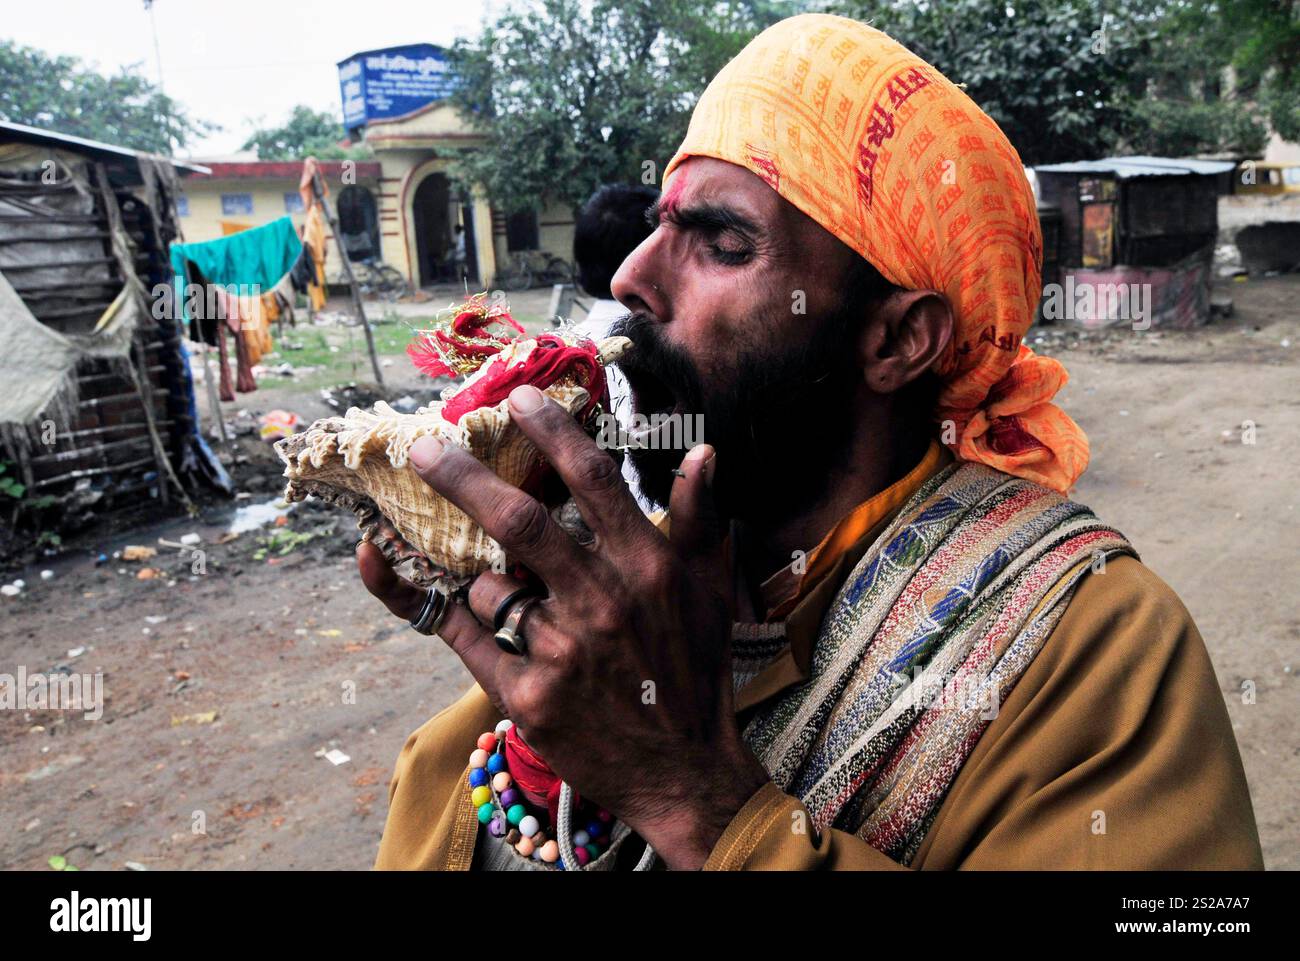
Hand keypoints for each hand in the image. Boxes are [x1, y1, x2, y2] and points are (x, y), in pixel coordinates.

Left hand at [356, 383, 769, 868]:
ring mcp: (562, 653)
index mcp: (646, 566)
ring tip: (506, 593)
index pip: (591, 479)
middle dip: (463, 479)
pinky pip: (472, 642)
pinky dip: (456, 617)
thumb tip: (704, 453)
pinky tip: (449, 601)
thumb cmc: (695, 671)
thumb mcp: (709, 590)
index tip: (516, 400)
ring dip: (485, 582)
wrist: (684, 770)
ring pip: (490, 589)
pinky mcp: (529, 699)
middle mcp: (603, 602)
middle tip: (424, 450)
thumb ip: (700, 520)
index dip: (550, 431)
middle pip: (519, 522)